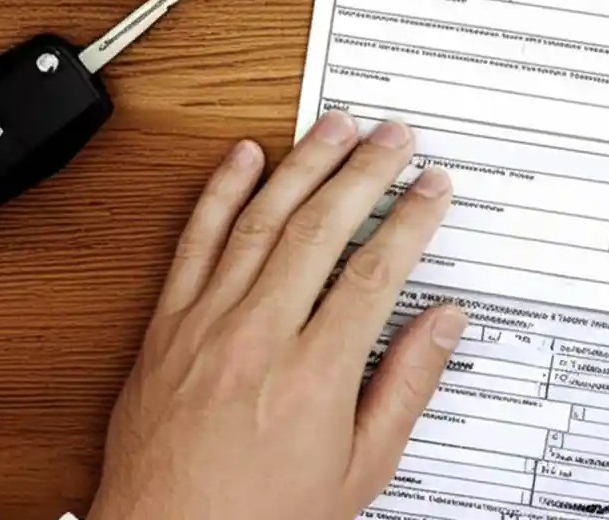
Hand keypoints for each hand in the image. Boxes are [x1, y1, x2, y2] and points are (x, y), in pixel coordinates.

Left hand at [88, 112, 467, 519]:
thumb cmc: (261, 514)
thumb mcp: (359, 469)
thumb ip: (405, 388)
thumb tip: (441, 325)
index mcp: (314, 375)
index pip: (375, 272)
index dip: (411, 219)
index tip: (433, 188)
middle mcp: (259, 336)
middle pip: (322, 228)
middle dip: (365, 172)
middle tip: (395, 138)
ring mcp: (207, 323)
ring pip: (261, 220)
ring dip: (303, 165)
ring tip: (336, 127)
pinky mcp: (168, 324)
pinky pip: (194, 242)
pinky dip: (219, 193)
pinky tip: (244, 157)